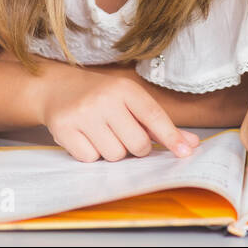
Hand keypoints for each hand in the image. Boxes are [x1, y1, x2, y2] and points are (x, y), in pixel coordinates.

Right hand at [37, 65, 200, 162]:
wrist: (56, 88)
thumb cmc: (101, 97)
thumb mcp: (130, 100)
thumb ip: (159, 123)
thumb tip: (190, 144)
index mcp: (125, 88)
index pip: (154, 117)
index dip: (171, 137)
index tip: (185, 153)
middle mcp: (105, 98)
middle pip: (137, 144)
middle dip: (134, 147)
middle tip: (123, 134)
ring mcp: (83, 114)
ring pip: (114, 155)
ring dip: (111, 151)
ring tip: (101, 133)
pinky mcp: (64, 129)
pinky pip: (90, 159)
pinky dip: (91, 154)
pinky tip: (85, 137)